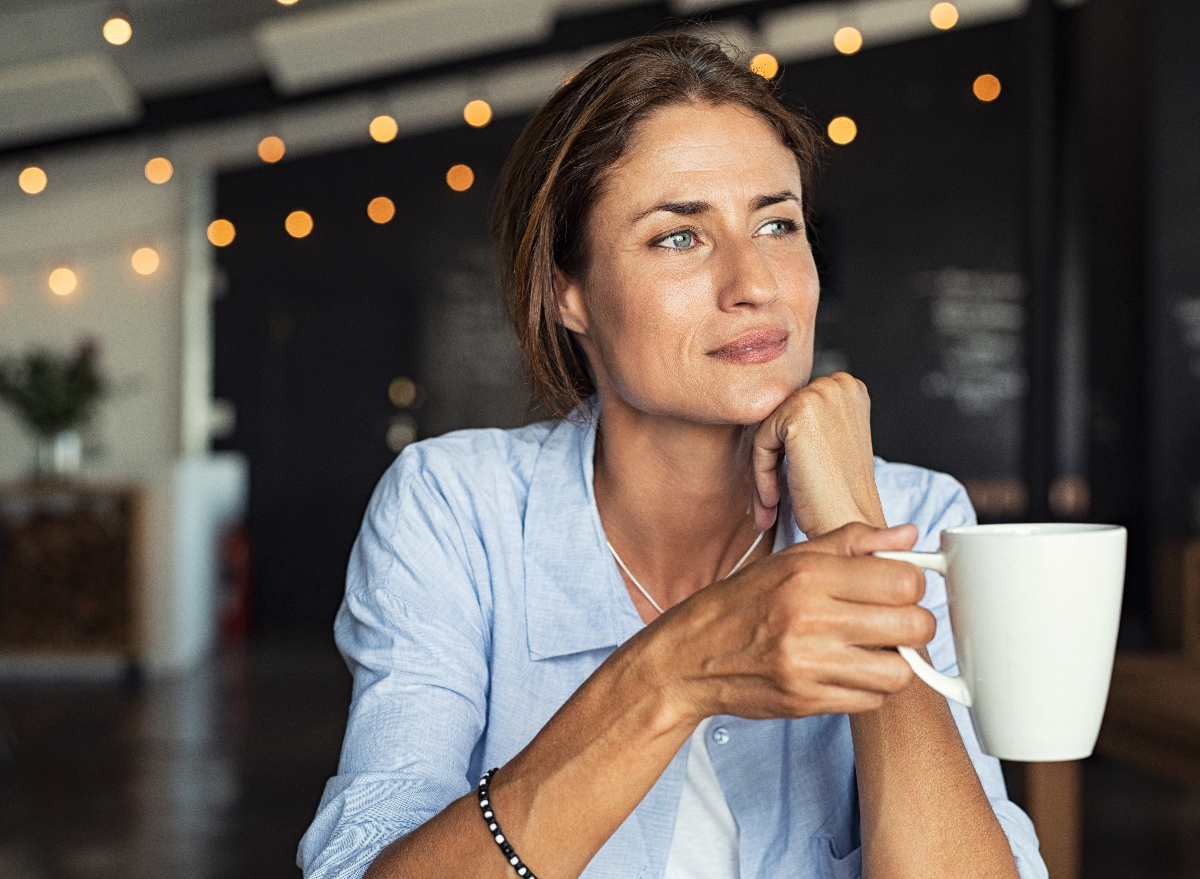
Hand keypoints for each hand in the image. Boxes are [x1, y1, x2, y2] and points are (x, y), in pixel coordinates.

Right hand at [651, 522, 935, 723]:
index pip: (903, 580)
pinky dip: (868, 687)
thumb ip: (852, 543)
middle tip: (894, 619)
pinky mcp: (806, 701)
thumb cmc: (741, 603)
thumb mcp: (790, 559)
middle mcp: (809, 619)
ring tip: (871, 648)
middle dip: (913, 622)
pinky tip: (847, 669)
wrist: (689, 656)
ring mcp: (808, 665)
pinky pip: (871, 701)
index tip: (898, 587)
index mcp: (808, 574)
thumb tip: (908, 535)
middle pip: (912, 625)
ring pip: (899, 671)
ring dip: (894, 660)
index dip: (912, 583)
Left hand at [751, 372, 884, 536]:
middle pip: (779, 418)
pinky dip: (761, 474)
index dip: (786, 450)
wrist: (850, 524)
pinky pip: (760, 441)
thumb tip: (765, 411)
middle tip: (771, 500)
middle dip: (773, 460)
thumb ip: (807, 420)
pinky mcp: (799, 412)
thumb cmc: (840, 495)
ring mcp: (820, 394)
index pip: (794, 410)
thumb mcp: (829, 443)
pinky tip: (773, 500)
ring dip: (764, 471)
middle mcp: (839, 384)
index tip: (786, 482)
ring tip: (770, 505)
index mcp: (849, 388)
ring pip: (767, 430)